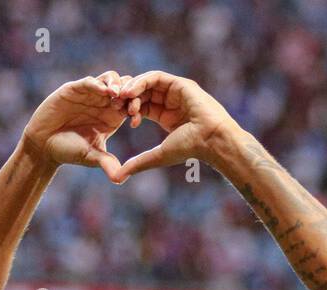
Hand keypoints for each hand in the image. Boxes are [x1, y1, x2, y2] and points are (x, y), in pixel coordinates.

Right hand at [21, 72, 142, 183]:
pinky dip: (98, 83)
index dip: (136, 109)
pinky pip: (89, 81)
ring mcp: (89, 95)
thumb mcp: (91, 157)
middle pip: (125, 87)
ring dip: (116, 84)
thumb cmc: (68, 152)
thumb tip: (122, 180)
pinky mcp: (74, 89)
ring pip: (110, 79)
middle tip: (128, 103)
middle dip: (130, 93)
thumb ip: (107, 164)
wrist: (43, 145)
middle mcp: (102, 104)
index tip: (134, 119)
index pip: (131, 105)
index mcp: (111, 117)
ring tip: (117, 95)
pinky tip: (104, 91)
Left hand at [115, 72, 240, 181]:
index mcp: (165, 115)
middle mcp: (170, 101)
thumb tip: (119, 176)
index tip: (116, 116)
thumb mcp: (159, 155)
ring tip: (121, 97)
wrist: (211, 140)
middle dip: (127, 97)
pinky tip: (130, 91)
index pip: (141, 106)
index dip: (128, 109)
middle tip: (115, 104)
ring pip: (148, 83)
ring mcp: (176, 91)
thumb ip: (139, 162)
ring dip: (132, 87)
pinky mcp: (180, 84)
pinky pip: (156, 77)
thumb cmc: (190, 149)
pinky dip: (141, 81)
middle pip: (143, 92)